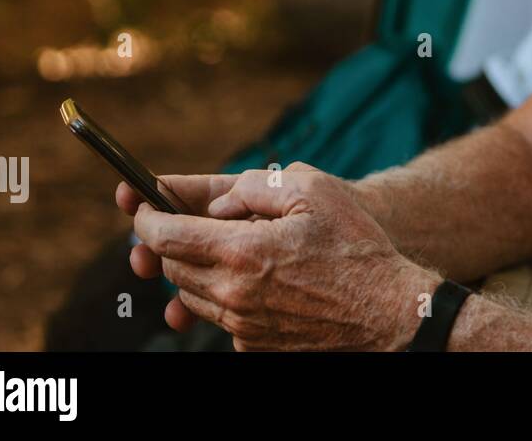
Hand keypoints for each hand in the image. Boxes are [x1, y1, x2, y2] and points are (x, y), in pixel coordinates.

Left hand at [122, 162, 436, 349]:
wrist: (389, 312)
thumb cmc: (357, 246)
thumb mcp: (314, 191)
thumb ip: (257, 186)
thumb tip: (219, 203)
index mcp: (242, 251)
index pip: (165, 236)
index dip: (145, 218)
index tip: (141, 206)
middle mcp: (233, 294)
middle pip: (172, 268)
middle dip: (168, 243)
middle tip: (179, 223)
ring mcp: (241, 326)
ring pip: (192, 295)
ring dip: (194, 269)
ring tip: (221, 249)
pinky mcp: (254, 346)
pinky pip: (221, 318)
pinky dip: (224, 295)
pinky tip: (254, 279)